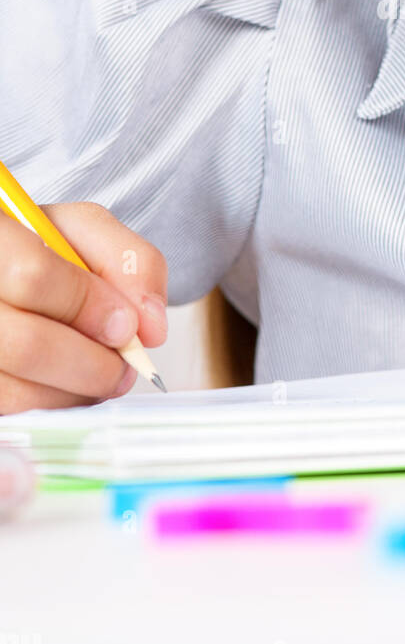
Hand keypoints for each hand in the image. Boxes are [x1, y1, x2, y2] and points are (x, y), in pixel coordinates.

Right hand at [0, 202, 167, 414]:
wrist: (5, 269)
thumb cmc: (42, 248)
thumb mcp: (86, 232)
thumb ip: (129, 261)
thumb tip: (150, 327)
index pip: (34, 277)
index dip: (90, 307)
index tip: (127, 327)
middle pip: (27, 345)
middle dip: (92, 364)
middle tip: (122, 366)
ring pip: (17, 391)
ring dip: (75, 391)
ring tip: (98, 373)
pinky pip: (12, 411)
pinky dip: (52, 405)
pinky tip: (67, 384)